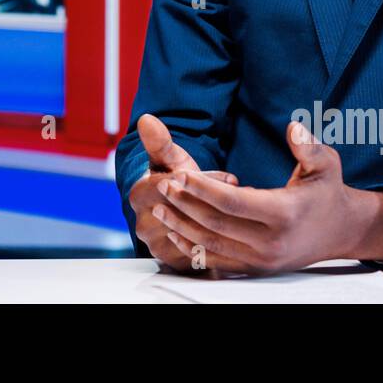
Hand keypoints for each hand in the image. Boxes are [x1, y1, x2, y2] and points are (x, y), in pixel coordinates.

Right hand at [127, 114, 238, 271]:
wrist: (170, 210)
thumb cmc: (171, 179)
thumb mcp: (169, 158)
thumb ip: (160, 141)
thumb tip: (147, 120)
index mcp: (139, 195)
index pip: (176, 187)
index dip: (204, 182)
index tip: (228, 177)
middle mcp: (143, 224)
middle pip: (187, 213)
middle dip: (217, 202)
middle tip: (242, 195)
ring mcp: (157, 245)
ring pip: (197, 234)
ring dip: (222, 222)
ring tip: (242, 211)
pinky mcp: (173, 262)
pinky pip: (201, 253)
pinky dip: (222, 242)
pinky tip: (237, 231)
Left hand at [152, 121, 382, 273]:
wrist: (342, 231)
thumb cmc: (328, 191)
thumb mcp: (326, 164)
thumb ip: (308, 146)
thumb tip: (293, 127)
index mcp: (285, 213)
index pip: (233, 202)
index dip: (203, 188)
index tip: (180, 174)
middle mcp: (272, 242)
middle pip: (217, 224)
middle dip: (186, 205)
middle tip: (164, 187)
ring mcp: (263, 260)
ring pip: (213, 245)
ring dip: (183, 227)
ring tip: (160, 208)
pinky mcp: (257, 270)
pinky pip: (218, 262)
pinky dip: (194, 248)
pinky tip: (177, 232)